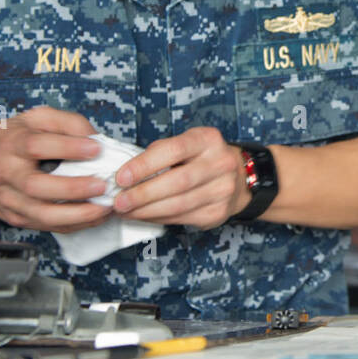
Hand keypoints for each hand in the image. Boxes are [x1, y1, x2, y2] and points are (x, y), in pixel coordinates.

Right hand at [0, 106, 110, 232]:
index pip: (36, 146)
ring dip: (76, 214)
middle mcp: (7, 173)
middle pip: (35, 186)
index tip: (96, 148)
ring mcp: (9, 199)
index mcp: (11, 144)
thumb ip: (66, 122)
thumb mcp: (33, 119)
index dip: (67, 147)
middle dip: (72, 188)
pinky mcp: (15, 217)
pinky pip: (46, 225)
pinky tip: (94, 217)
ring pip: (41, 214)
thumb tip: (95, 138)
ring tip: (104, 207)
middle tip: (101, 184)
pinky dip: (73, 225)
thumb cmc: (8, 140)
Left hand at [112, 127, 249, 229]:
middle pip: (178, 182)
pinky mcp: (218, 213)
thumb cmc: (201, 158)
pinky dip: (158, 218)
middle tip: (118, 201)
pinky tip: (142, 216)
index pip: (174, 150)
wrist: (238, 178)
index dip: (145, 165)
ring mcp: (222, 190)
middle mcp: (220, 163)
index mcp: (208, 140)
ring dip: (146, 211)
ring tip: (125, 212)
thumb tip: (124, 174)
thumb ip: (160, 153)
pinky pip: (182, 218)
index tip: (121, 177)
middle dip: (143, 194)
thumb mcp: (186, 143)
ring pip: (179, 205)